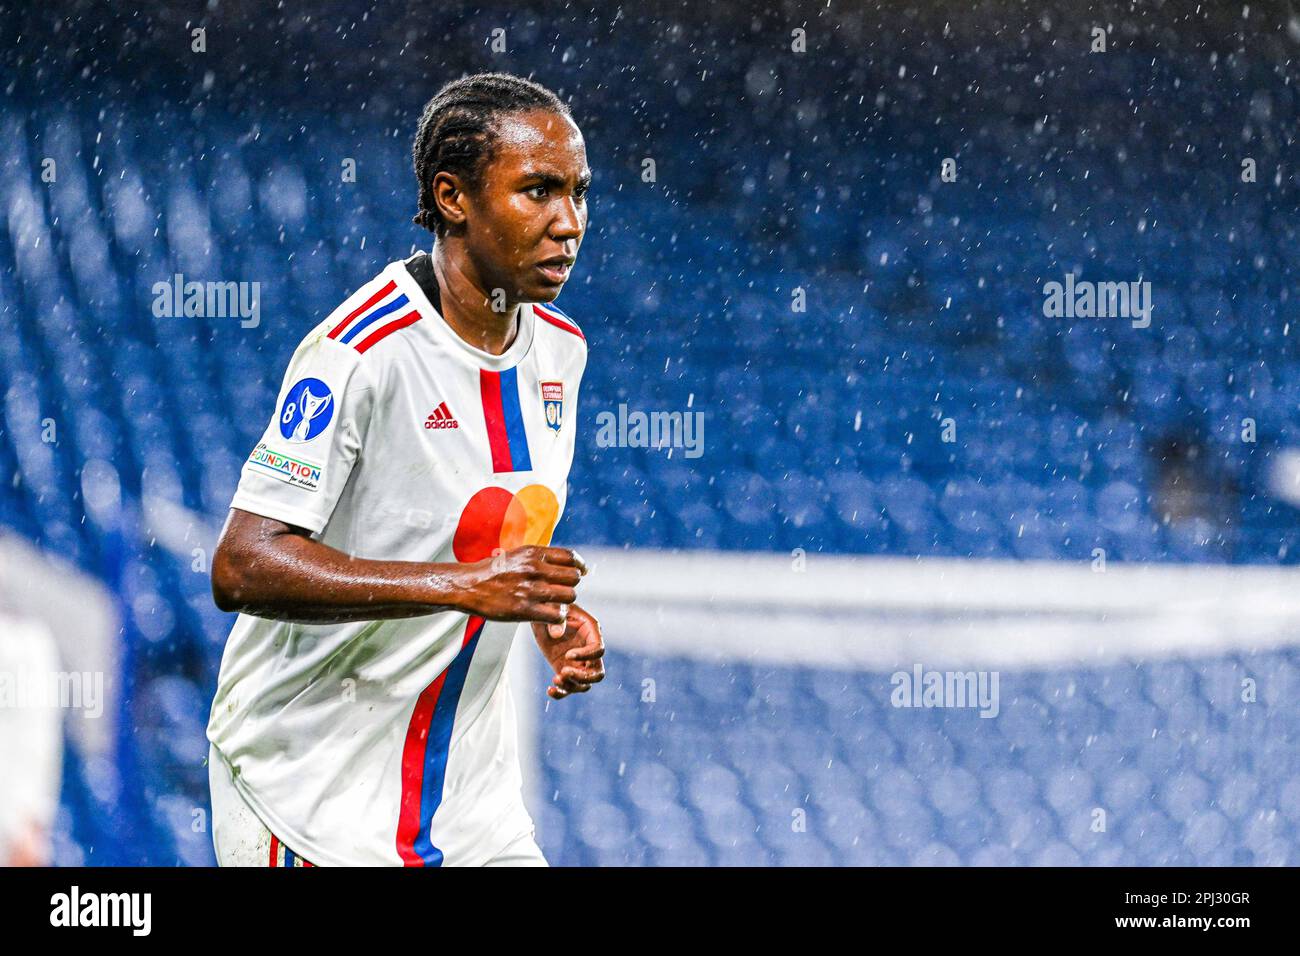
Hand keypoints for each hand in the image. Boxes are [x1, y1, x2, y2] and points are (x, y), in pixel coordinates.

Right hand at [454, 546, 586, 623]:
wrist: (468, 586)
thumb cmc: (492, 571)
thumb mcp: (517, 554)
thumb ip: (539, 558)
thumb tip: (562, 561)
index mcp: (534, 553)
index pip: (570, 556)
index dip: (579, 566)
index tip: (581, 572)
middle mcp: (535, 569)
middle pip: (574, 577)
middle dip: (570, 585)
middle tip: (561, 591)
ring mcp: (531, 590)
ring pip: (570, 596)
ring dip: (565, 602)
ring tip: (554, 604)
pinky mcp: (525, 610)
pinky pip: (558, 615)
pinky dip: (558, 618)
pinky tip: (549, 616)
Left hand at [532, 603, 604, 699]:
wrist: (540, 613)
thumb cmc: (551, 604)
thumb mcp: (553, 606)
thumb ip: (556, 618)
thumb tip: (557, 635)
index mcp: (591, 632)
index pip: (599, 650)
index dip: (586, 655)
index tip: (568, 654)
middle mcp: (588, 650)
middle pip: (597, 673)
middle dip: (583, 677)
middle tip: (565, 671)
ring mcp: (578, 662)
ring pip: (585, 684)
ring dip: (572, 686)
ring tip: (555, 679)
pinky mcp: (565, 669)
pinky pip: (569, 688)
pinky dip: (561, 693)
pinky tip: (550, 690)